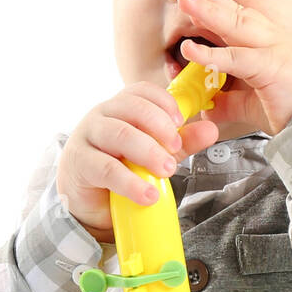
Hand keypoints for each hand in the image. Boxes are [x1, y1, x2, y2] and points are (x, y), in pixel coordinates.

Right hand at [58, 81, 220, 238]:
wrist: (89, 200)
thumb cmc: (119, 168)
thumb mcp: (154, 153)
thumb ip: (180, 141)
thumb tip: (211, 130)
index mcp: (121, 107)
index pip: (141, 91)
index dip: (163, 102)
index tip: (180, 120)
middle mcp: (102, 115)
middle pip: (132, 109)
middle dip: (160, 127)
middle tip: (176, 149)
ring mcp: (88, 136)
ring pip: (119, 135)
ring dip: (148, 152)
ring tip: (167, 171)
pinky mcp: (80, 162)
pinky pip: (105, 168)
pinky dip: (130, 182)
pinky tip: (148, 194)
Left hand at [175, 0, 291, 136]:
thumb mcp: (253, 105)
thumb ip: (229, 101)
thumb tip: (207, 106)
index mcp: (272, 42)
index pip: (241, 16)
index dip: (217, 2)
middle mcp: (275, 39)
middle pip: (237, 12)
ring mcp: (276, 50)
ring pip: (237, 25)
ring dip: (209, 10)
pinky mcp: (273, 68)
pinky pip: (238, 59)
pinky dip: (212, 55)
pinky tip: (190, 50)